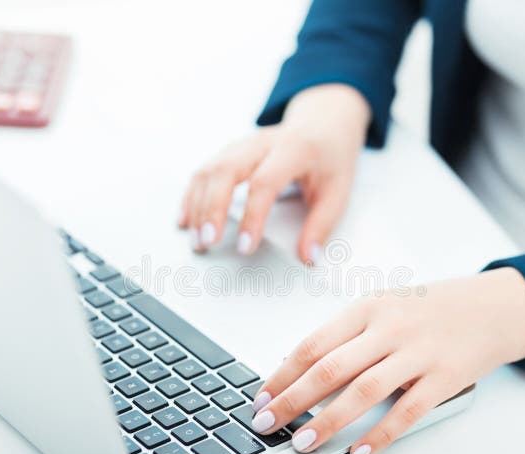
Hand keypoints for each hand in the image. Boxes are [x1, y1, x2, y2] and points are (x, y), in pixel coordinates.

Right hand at [179, 83, 369, 263]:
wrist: (323, 124)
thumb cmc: (330, 159)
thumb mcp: (338, 191)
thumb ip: (322, 225)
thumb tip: (308, 258)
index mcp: (293, 149)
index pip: (265, 182)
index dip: (253, 216)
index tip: (245, 247)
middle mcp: (263, 143)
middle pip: (226, 170)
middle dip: (212, 208)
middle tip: (207, 241)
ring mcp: (243, 144)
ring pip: (210, 169)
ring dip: (197, 206)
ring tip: (197, 239)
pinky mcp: (230, 151)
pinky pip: (204, 171)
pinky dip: (191, 196)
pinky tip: (186, 219)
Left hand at [249, 268, 524, 453]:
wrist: (491, 306)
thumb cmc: (430, 310)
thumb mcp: (384, 307)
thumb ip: (347, 335)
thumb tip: (300, 370)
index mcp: (367, 308)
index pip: (314, 344)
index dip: (282, 374)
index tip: (261, 397)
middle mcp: (389, 328)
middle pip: (330, 368)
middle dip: (292, 399)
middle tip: (267, 423)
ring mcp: (417, 353)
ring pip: (364, 391)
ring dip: (328, 420)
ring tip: (303, 442)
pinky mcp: (444, 377)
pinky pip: (406, 411)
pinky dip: (380, 434)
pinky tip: (359, 450)